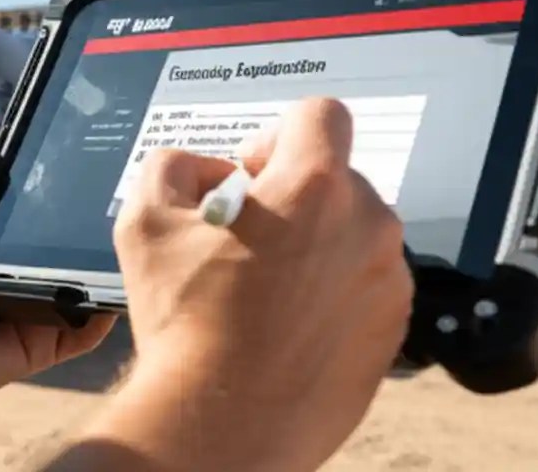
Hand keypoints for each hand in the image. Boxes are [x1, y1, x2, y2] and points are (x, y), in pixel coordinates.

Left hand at [0, 135, 115, 413]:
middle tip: (118, 207)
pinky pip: (81, 334)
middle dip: (91, 235)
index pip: (37, 224)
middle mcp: (18, 281)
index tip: (85, 173)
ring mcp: (33, 315)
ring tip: (126, 244)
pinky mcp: (39, 348)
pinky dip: (104, 316)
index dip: (60, 203)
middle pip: (67, 256)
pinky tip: (118, 291)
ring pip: (83, 292)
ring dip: (106, 272)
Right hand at [106, 98, 412, 469]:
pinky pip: (364, 288)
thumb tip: (205, 171)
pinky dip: (331, 294)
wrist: (222, 424)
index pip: (320, 114)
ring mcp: (387, 283)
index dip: (276, 134)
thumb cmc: (186, 324)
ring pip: (353, 235)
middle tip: (245, 238)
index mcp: (315, 187)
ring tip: (262, 289)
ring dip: (315, 246)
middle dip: (292, 196)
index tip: (251, 175)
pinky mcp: (392, 331)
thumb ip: (173, 167)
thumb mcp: (146, 221)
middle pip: (337, 178)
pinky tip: (284, 325)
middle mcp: (368, 226)